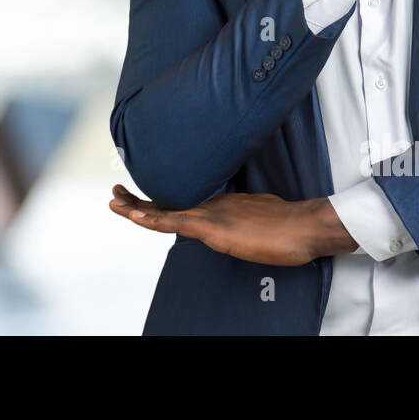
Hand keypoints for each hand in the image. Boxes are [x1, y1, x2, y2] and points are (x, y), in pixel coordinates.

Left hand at [108, 184, 355, 266]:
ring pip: (165, 212)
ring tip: (114, 202)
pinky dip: (155, 219)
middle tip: (114, 192)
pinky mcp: (214, 227)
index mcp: (217, 207)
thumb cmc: (286, 226)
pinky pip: (178, 224)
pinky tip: (137, 216)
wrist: (304, 226)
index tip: (134, 199)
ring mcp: (210, 216)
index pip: (180, 205)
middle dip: (137, 200)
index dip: (155, 203)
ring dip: (137, 209)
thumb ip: (240, 219)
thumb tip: (235, 221)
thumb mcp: (255, 220)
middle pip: (166, 204)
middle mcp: (210, 207)